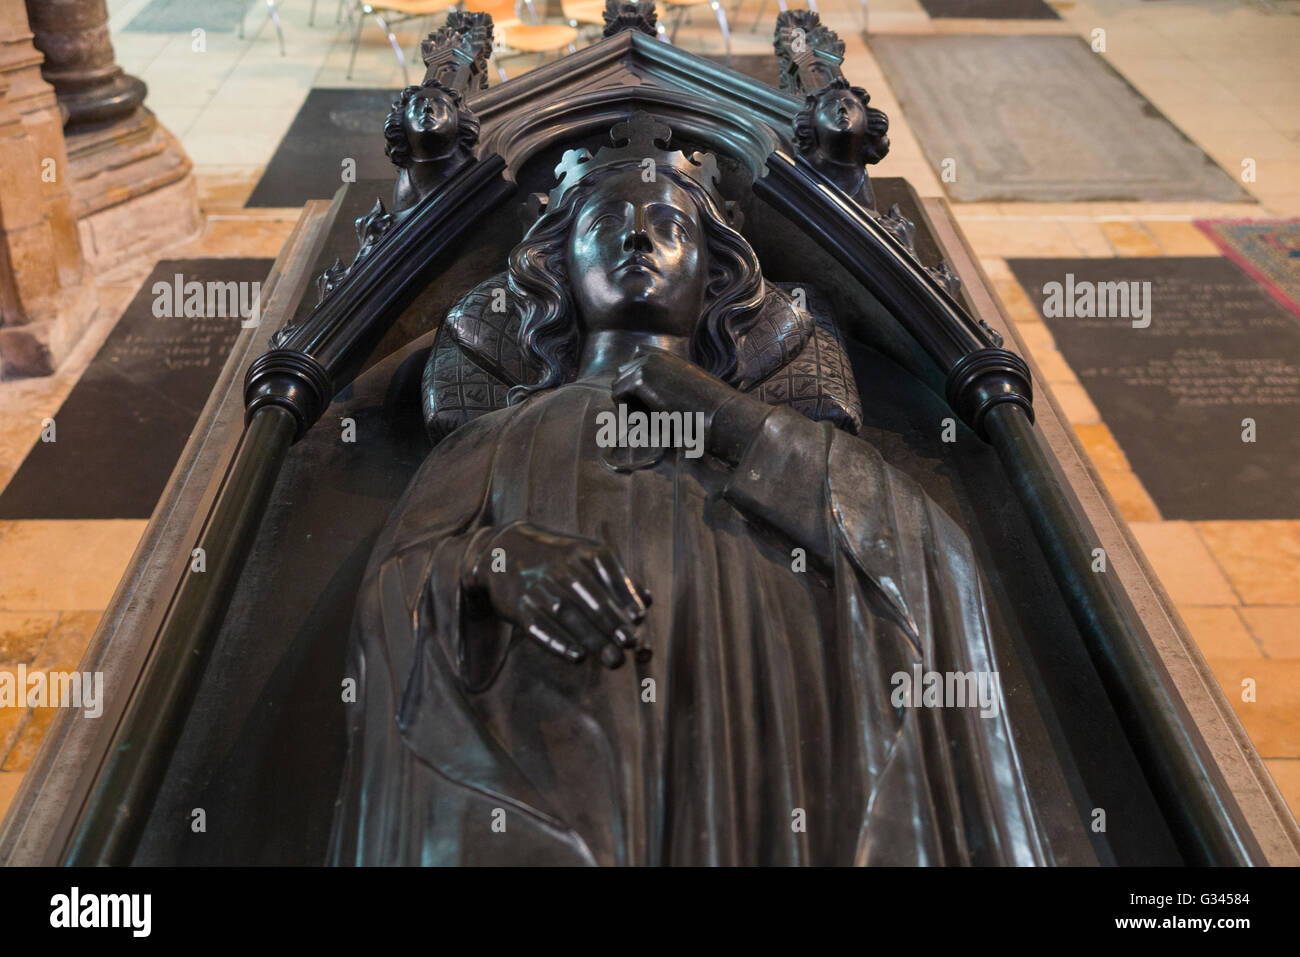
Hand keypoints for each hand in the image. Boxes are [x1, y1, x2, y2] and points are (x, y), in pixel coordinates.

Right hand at [464, 522, 649, 667]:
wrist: (505, 551)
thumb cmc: (560, 560)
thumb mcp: (588, 558)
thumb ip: (617, 580)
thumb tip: (647, 602)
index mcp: (583, 553)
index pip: (608, 575)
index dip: (624, 598)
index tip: (638, 621)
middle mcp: (560, 567)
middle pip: (590, 598)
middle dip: (612, 624)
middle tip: (629, 646)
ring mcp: (537, 586)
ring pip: (567, 614)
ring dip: (592, 638)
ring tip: (613, 659)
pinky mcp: (517, 606)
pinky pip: (538, 626)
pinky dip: (558, 643)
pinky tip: (578, 658)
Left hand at [610, 347, 733, 418]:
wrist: (719, 413)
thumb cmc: (707, 410)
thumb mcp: (685, 391)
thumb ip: (664, 386)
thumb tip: (640, 396)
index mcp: (666, 356)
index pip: (636, 357)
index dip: (635, 381)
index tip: (647, 404)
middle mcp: (654, 356)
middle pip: (623, 373)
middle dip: (630, 395)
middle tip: (648, 418)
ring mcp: (646, 364)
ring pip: (618, 385)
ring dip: (628, 404)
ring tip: (649, 421)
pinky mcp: (640, 379)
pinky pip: (618, 396)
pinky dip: (627, 411)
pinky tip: (647, 420)